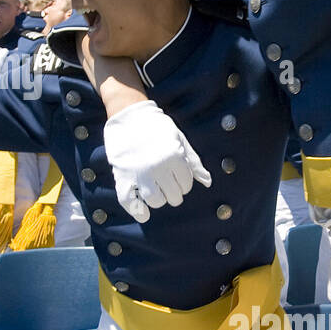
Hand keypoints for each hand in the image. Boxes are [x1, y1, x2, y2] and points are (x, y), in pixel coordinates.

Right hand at [103, 100, 210, 223]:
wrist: (128, 116)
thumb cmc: (157, 127)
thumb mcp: (180, 139)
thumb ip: (194, 162)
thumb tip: (207, 182)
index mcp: (174, 156)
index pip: (186, 184)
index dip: (184, 182)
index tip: (177, 176)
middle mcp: (158, 167)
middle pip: (173, 195)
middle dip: (173, 193)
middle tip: (167, 184)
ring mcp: (139, 173)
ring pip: (155, 201)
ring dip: (158, 200)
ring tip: (156, 191)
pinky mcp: (123, 177)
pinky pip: (130, 202)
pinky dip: (138, 211)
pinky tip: (144, 213)